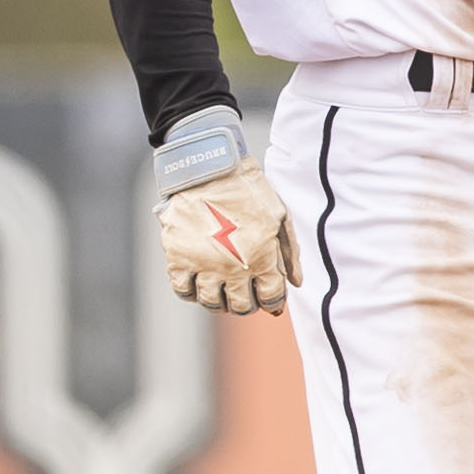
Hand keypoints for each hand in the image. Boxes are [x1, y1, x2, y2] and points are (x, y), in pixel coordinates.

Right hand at [161, 162, 296, 316]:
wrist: (209, 166)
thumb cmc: (248, 188)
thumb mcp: (279, 215)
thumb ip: (290, 252)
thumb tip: (295, 282)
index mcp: (261, 258)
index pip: (270, 299)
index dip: (272, 300)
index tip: (267, 293)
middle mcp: (232, 267)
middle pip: (241, 306)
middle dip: (247, 302)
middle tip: (244, 291)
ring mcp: (203, 264)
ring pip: (211, 303)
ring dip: (220, 300)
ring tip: (221, 287)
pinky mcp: (178, 256)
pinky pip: (182, 290)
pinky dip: (191, 291)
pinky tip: (198, 281)